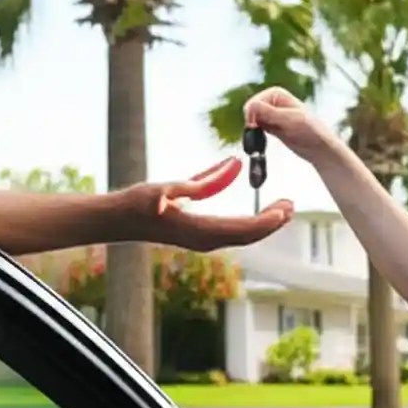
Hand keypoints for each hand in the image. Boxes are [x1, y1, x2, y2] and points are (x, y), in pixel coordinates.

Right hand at [126, 157, 293, 250]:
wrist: (116, 221)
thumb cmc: (136, 204)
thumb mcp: (166, 188)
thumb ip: (200, 181)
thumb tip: (233, 166)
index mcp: (201, 232)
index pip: (244, 230)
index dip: (267, 221)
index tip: (285, 209)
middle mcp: (205, 241)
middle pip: (248, 236)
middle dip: (272, 222)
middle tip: (291, 205)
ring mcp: (202, 239)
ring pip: (242, 235)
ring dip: (263, 223)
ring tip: (282, 209)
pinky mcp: (198, 234)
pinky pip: (231, 230)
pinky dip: (249, 223)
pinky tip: (257, 211)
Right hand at [243, 86, 337, 164]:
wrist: (320, 148)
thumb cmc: (310, 131)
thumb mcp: (289, 121)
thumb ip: (270, 113)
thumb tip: (251, 106)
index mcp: (275, 93)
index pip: (252, 103)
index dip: (251, 117)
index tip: (256, 128)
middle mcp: (271, 101)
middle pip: (249, 112)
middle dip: (253, 124)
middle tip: (264, 135)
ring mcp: (270, 114)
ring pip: (252, 122)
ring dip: (256, 132)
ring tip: (272, 136)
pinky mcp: (270, 126)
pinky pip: (256, 130)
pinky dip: (258, 136)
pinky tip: (269, 140)